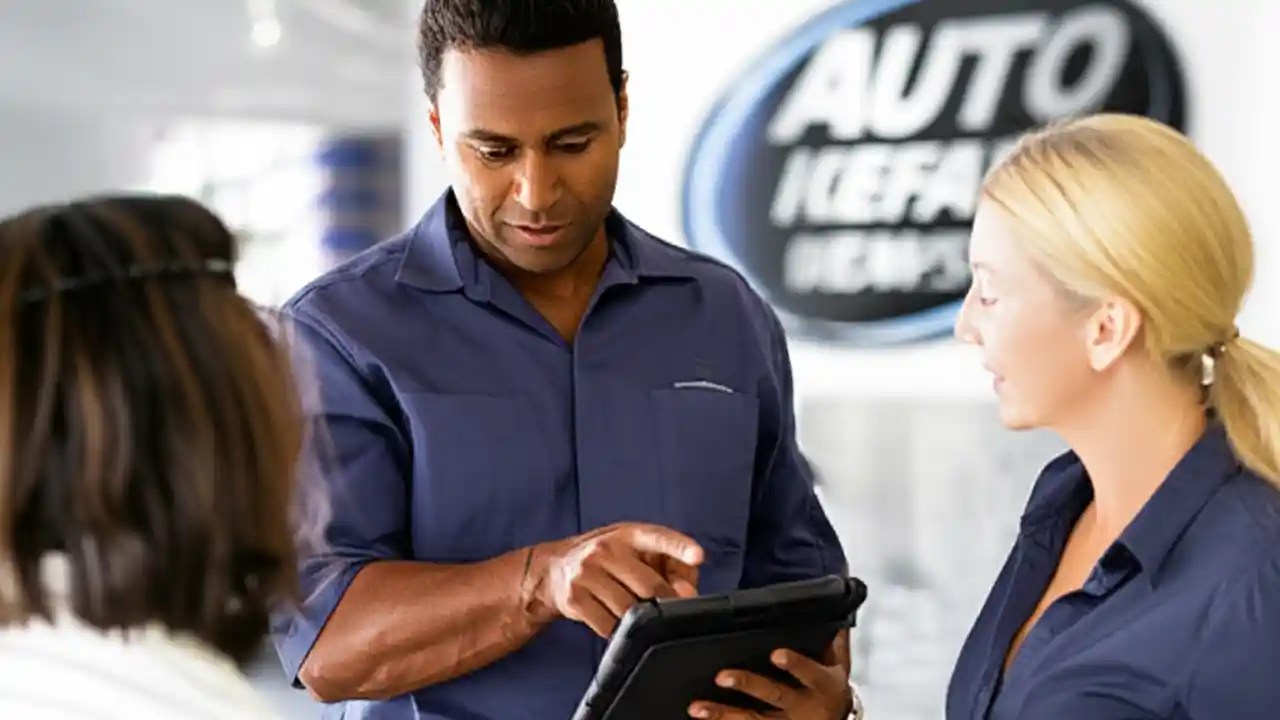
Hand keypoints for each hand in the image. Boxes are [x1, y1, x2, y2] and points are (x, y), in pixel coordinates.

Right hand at [524, 522, 703, 636]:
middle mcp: (606, 549)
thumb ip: (669, 566)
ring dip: (638, 619)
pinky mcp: (574, 598)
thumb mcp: (634, 551)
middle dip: (665, 603)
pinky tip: (613, 619)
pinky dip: (617, 630)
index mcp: (628, 534)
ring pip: (629, 610)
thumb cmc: (606, 559)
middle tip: (667, 609)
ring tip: (633, 611)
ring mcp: (587, 573)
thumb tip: (687, 594)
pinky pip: (608, 626)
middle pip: (650, 586)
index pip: (659, 537)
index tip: (698, 557)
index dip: (680, 547)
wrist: (554, 569)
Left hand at [689, 636, 851, 719]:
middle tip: (722, 676)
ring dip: (723, 714)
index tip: (776, 654)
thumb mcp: (838, 663)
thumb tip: (833, 601)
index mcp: (823, 684)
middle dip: (748, 684)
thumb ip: (833, 636)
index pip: (810, 672)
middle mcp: (803, 706)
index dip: (794, 664)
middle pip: (774, 695)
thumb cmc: (830, 688)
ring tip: (698, 707)